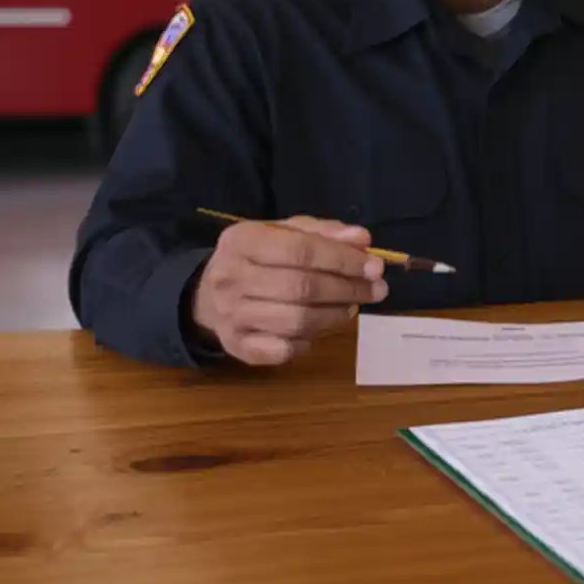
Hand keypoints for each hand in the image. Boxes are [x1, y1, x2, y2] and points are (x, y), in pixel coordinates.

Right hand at [191, 216, 387, 365]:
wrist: (206, 294)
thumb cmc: (256, 258)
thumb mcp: (283, 233)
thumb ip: (322, 233)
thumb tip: (362, 239)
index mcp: (242, 240)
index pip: (301, 250)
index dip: (343, 260)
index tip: (375, 267)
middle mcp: (231, 277)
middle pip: (301, 287)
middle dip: (347, 289)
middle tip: (377, 290)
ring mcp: (231, 316)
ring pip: (296, 321)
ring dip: (334, 316)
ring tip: (352, 306)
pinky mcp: (237, 347)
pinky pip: (283, 350)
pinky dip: (309, 341)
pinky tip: (320, 328)